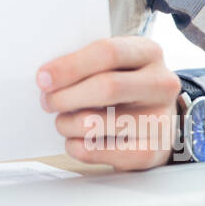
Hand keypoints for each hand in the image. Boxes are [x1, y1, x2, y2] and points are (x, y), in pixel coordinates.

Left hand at [37, 36, 181, 169]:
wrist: (158, 120)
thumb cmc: (125, 86)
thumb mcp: (115, 64)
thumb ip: (86, 63)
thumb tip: (47, 79)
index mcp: (149, 52)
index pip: (108, 52)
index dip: (70, 66)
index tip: (43, 78)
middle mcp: (162, 84)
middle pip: (106, 87)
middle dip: (66, 96)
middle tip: (47, 102)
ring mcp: (160, 120)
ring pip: (97, 123)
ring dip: (67, 124)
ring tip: (63, 121)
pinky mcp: (150, 153)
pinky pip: (98, 151)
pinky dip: (75, 146)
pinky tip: (76, 139)